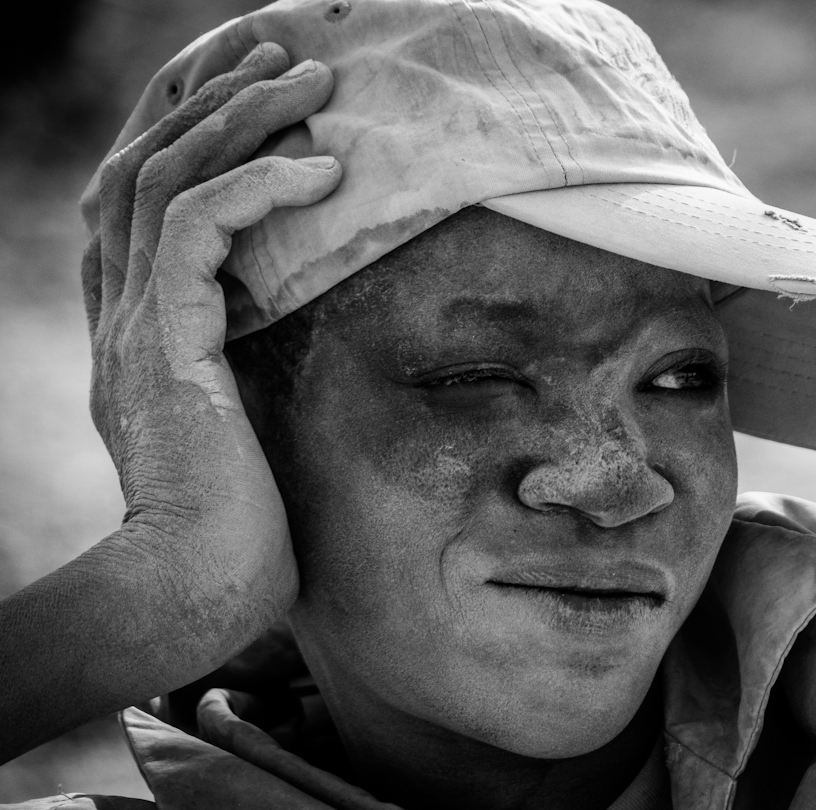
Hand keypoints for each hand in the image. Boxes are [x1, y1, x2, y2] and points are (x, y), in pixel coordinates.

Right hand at [0, 42, 340, 760]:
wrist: (199, 585)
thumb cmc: (239, 517)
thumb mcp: (244, 413)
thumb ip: (246, 354)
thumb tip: (295, 315)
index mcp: (137, 319)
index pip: (141, 190)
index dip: (187, 121)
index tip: (251, 81)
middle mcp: (119, 308)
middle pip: (141, 160)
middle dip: (210, 93)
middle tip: (281, 48)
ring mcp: (132, 324)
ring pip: (162, 176)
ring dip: (237, 118)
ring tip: (311, 80)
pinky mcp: (164, 344)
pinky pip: (195, 231)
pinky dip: (256, 188)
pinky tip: (321, 170)